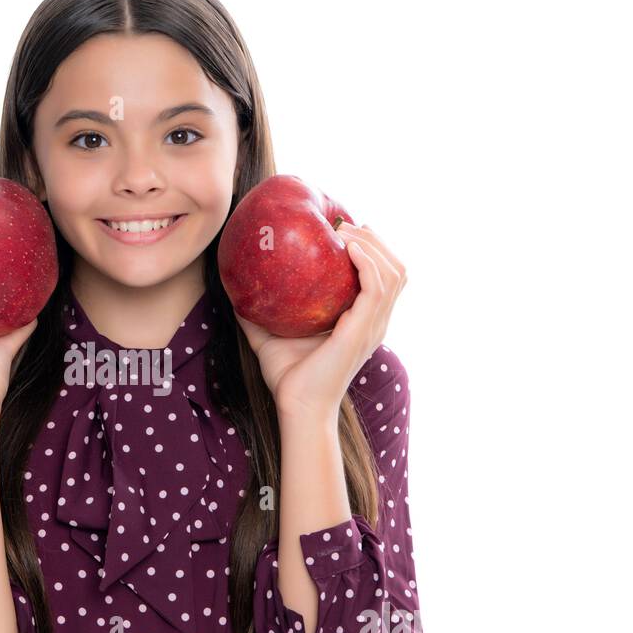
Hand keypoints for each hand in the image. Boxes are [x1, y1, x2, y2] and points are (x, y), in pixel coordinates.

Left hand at [236, 222, 406, 420]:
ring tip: (346, 231)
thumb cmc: (287, 378)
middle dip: (377, 241)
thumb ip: (257, 315)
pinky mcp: (363, 329)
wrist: (297, 406)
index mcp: (362, 322)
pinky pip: (377, 286)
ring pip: (395, 273)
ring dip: (374, 245)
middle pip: (397, 269)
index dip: (373, 251)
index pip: (384, 278)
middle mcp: (374, 322)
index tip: (344, 231)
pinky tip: (347, 247)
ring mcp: (372, 326)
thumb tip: (235, 292)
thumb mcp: (268, 337)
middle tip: (345, 226)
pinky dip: (367, 262)